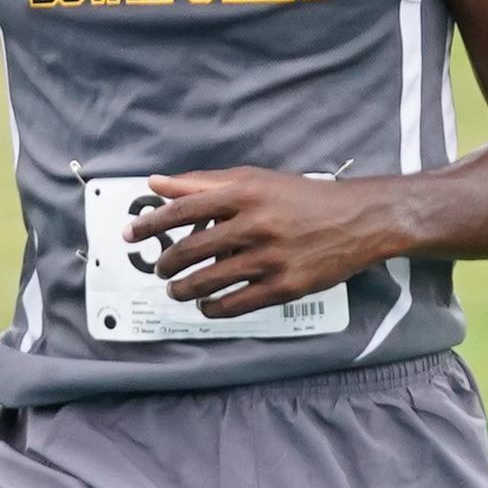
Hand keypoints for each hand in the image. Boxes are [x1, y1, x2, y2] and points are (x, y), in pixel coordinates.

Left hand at [123, 168, 399, 318]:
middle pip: (192, 248)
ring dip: (184, 289)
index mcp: (245, 193)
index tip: (131, 234)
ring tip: (176, 289)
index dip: (151, 223)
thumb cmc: (301, 197)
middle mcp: (255, 224)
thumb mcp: (254, 180)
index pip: (183, 209)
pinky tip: (207, 305)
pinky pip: (236, 304)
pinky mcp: (284, 286)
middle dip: (167, 262)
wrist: (356, 220)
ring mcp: (270, 258)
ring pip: (210, 280)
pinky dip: (213, 308)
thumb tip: (157, 183)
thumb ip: (203, 183)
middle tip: (159, 268)